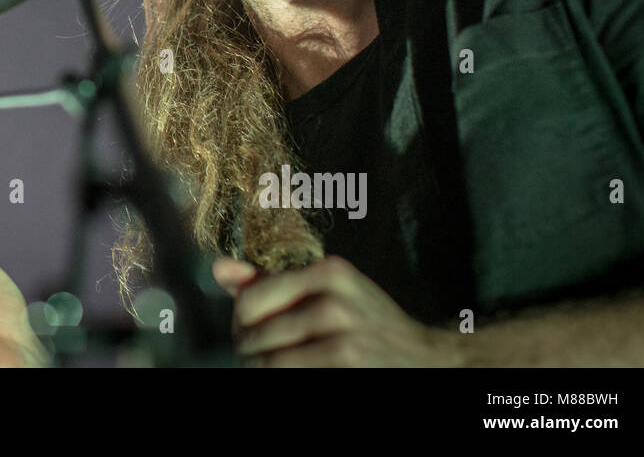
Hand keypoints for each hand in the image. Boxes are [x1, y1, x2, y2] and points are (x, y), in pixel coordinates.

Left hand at [212, 254, 460, 366]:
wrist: (426, 358)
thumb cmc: (367, 323)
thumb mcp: (326, 291)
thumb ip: (269, 281)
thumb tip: (218, 269)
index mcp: (329, 271)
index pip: (251, 298)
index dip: (240, 319)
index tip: (248, 329)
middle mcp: (335, 297)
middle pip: (255, 330)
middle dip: (247, 347)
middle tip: (254, 353)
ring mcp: (343, 332)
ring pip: (267, 358)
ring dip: (259, 366)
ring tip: (268, 364)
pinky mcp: (348, 360)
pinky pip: (287, 372)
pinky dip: (280, 374)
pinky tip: (291, 371)